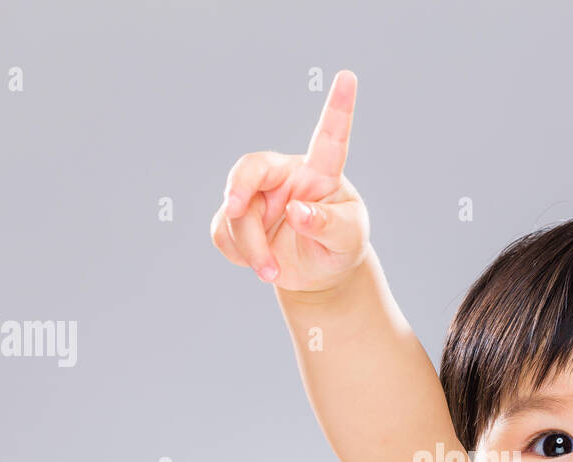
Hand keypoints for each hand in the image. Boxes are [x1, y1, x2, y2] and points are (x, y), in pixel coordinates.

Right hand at [210, 69, 370, 293]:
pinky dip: (238, 254)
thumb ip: (326, 224)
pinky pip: (223, 231)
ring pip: (234, 211)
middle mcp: (286, 176)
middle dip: (239, 191)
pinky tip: (259, 263)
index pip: (329, 137)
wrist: (317, 274)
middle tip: (235, 210)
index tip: (349, 77)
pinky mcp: (239, 218)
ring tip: (271, 271)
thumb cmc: (339, 247)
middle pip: (250, 168)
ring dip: (250, 247)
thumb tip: (297, 210)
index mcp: (321, 173)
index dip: (338, 108)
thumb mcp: (346, 239)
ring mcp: (259, 196)